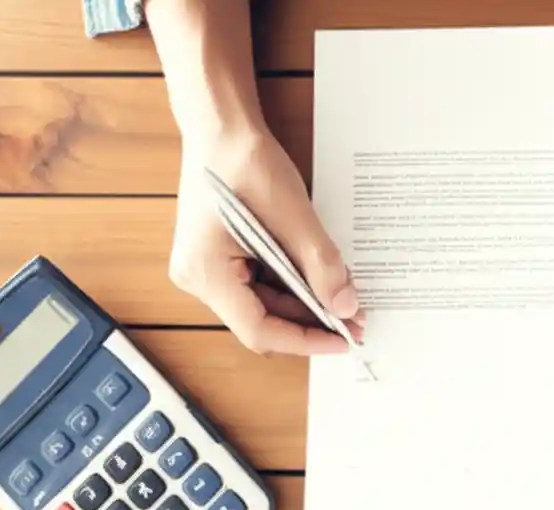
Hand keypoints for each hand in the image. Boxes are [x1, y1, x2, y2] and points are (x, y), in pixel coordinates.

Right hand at [168, 128, 361, 354]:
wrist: (220, 125)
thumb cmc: (244, 159)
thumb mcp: (292, 213)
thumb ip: (320, 264)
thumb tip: (346, 307)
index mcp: (205, 272)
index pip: (259, 329)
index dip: (305, 340)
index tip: (343, 340)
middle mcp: (199, 278)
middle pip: (261, 320)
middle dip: (310, 322)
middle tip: (354, 321)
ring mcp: (208, 268)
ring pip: (263, 304)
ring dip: (304, 305)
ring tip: (345, 301)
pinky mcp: (220, 258)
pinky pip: (259, 284)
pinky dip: (292, 285)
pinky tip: (321, 281)